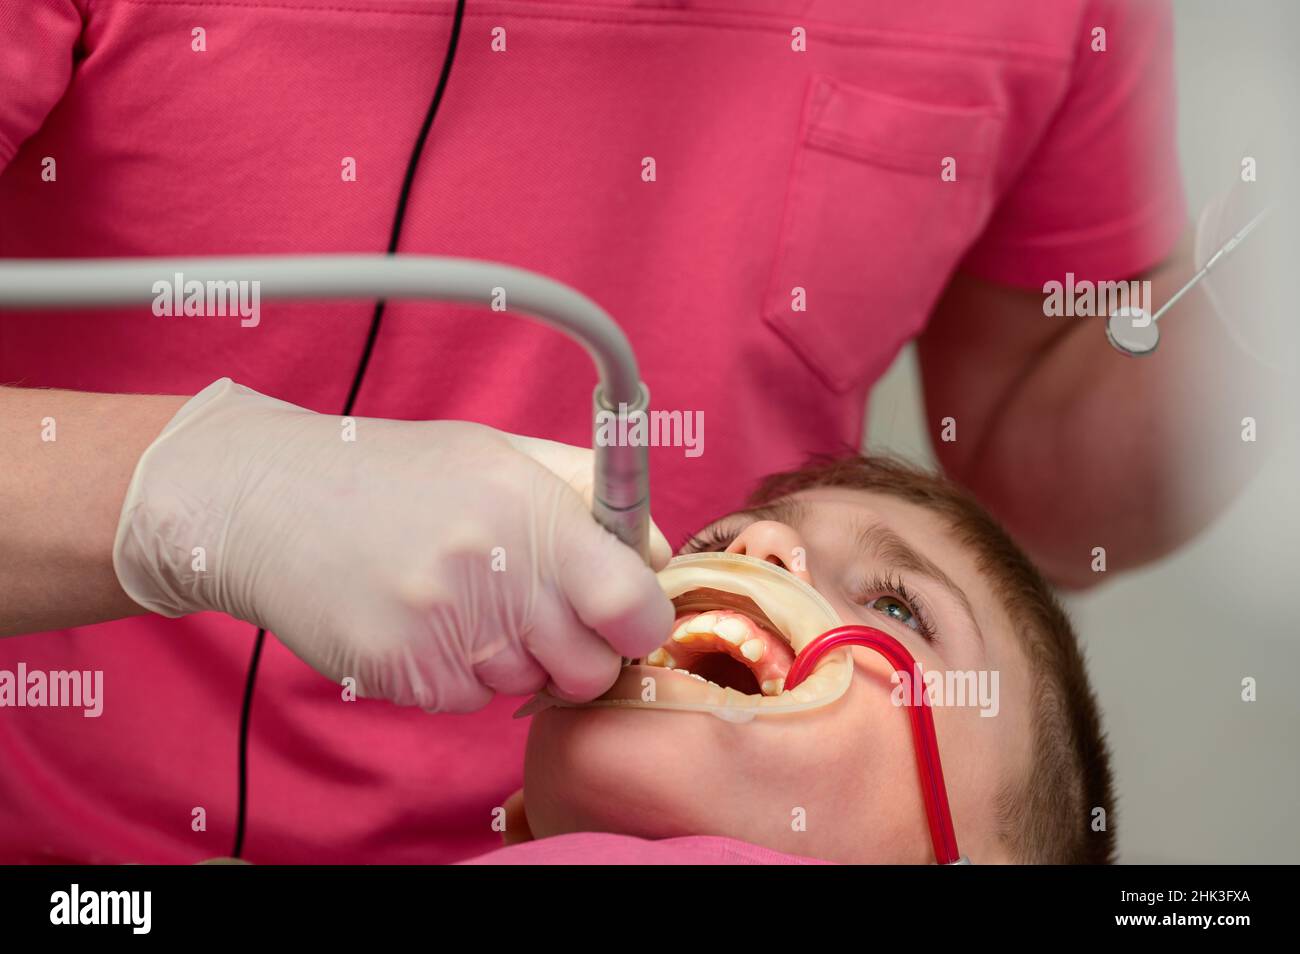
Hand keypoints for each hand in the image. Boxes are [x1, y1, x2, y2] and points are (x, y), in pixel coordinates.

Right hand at [113, 378, 673, 711]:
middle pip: (589, 669)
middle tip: (534, 609)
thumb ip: (588, 493)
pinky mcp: (400, 674)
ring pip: (526, 687)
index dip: (638, 619)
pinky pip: (466, 700)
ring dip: (508, 657)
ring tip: (456, 596)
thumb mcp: (500, 452)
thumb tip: (655, 552)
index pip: (635, 606)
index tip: (622, 612)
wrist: (268, 499)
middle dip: (575, 650)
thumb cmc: (396, 473)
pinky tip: (418, 620)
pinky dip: (453, 672)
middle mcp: (494, 574)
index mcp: (532, 512)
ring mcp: (444, 630)